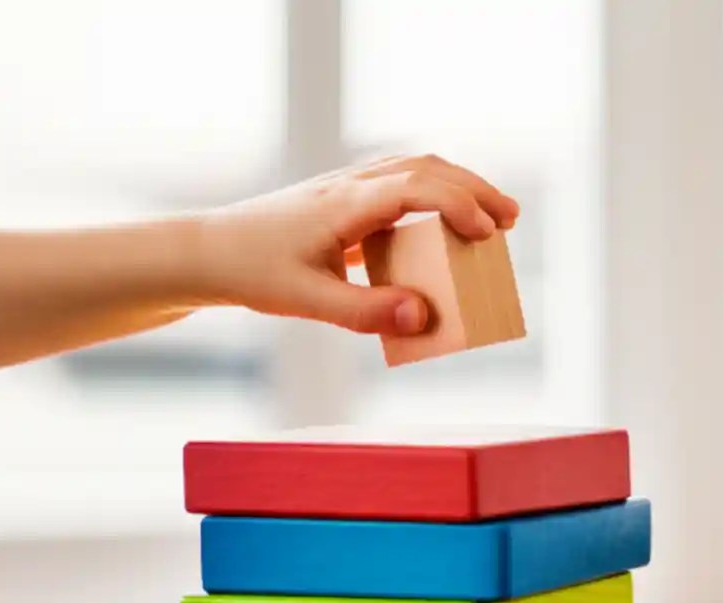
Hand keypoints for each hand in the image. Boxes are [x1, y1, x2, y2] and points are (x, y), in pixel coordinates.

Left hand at [195, 154, 519, 334]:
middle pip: (426, 167)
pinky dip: (432, 190)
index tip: (490, 233)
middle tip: (511, 221)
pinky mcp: (342, 198)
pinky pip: (398, 181)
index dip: (460, 205)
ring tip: (492, 218)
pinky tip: (444, 216)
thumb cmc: (253, 273)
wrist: (210, 251)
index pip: (417, 187)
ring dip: (457, 185)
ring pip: (414, 167)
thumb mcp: (307, 302)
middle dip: (474, 190)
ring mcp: (345, 186)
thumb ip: (366, 312)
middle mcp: (350, 185)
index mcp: (346, 204)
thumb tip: (424, 316)